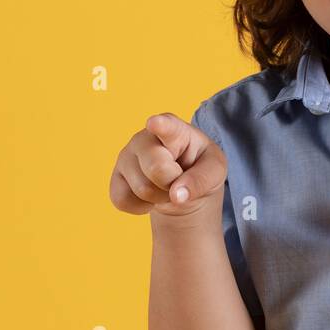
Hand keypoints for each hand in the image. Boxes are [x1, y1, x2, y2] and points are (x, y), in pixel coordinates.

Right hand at [109, 112, 227, 217]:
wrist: (181, 185)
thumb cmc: (199, 167)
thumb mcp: (215, 171)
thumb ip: (201, 180)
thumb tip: (176, 195)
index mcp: (173, 128)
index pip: (166, 126)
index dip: (160, 125)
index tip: (155, 122)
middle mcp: (144, 138)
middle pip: (157, 169)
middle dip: (172, 183)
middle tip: (178, 177)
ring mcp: (125, 157)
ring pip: (142, 189)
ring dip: (160, 197)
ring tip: (166, 186)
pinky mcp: (114, 178)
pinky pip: (123, 200)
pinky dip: (142, 207)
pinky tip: (150, 195)